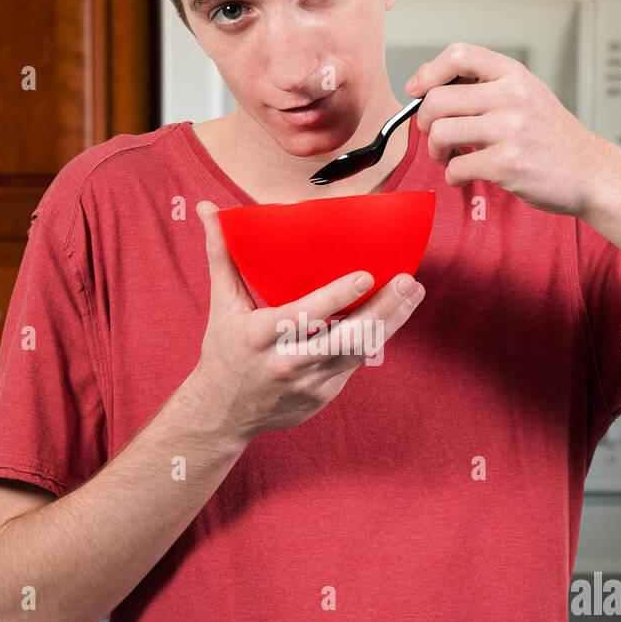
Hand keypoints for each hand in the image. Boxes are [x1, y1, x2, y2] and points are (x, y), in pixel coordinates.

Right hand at [189, 202, 425, 444]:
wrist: (223, 413)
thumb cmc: (224, 350)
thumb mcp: (221, 305)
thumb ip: (221, 254)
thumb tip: (208, 208)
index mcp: (261, 336)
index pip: (303, 315)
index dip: (336, 297)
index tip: (366, 275)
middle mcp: (288, 362)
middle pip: (345, 338)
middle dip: (382, 310)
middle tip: (408, 281)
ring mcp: (309, 382)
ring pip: (359, 352)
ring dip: (391, 322)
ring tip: (413, 293)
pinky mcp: (323, 395)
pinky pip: (355, 363)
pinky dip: (376, 338)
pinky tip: (394, 315)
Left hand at [405, 41, 603, 218]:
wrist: (590, 172)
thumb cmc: (552, 137)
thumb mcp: (524, 95)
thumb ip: (483, 84)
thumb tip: (427, 80)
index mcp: (513, 75)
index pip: (459, 54)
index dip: (429, 72)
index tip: (418, 89)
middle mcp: (512, 96)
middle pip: (438, 99)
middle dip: (426, 123)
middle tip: (438, 135)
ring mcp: (511, 130)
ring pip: (441, 133)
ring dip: (437, 151)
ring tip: (452, 157)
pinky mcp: (509, 163)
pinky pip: (456, 168)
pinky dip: (453, 176)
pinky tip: (466, 175)